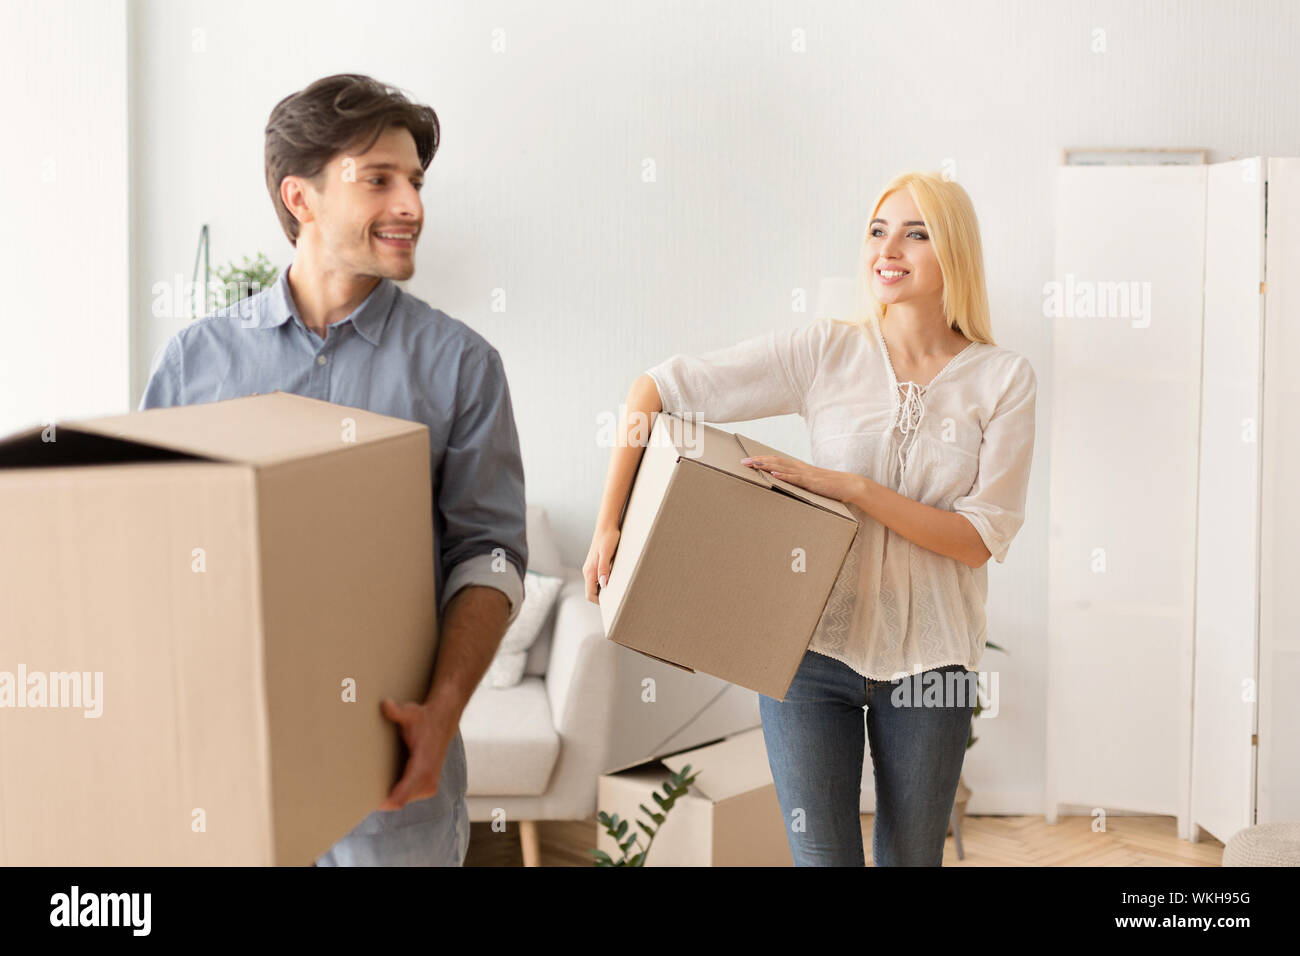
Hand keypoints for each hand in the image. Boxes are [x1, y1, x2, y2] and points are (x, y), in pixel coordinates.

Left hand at [377, 697, 453, 810]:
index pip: (402, 796)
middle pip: (398, 801)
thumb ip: (397, 711)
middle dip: (381, 800)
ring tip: (371, 788)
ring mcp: (430, 785)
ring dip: (389, 797)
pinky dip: (396, 795)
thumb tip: (385, 704)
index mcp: (423, 766)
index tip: (368, 802)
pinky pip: (407, 798)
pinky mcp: (428, 787)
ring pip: (402, 801)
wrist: (443, 723)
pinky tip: (385, 785)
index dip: (385, 802)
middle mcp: (428, 779)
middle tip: (360, 794)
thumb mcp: (411, 712)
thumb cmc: (423, 719)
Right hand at [583, 525, 620, 603]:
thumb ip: (604, 568)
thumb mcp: (607, 553)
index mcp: (590, 571)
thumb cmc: (608, 538)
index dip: (599, 602)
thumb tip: (603, 584)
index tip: (611, 604)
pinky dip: (603, 583)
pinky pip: (596, 579)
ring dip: (602, 591)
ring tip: (616, 591)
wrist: (606, 526)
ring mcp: (590, 567)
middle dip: (600, 598)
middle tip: (615, 599)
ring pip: (593, 586)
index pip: (590, 594)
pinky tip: (613, 580)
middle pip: (591, 592)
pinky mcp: (594, 564)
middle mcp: (588, 571)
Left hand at [741, 454, 864, 505]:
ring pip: (782, 467)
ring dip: (766, 465)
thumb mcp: (811, 484)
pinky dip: (784, 475)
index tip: (748, 460)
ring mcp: (806, 474)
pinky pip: (795, 478)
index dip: (762, 459)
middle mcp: (800, 468)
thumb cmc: (830, 487)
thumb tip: (786, 486)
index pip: (777, 460)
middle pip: (776, 461)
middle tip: (743, 462)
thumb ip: (798, 483)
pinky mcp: (812, 482)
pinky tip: (773, 473)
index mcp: (799, 468)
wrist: (849, 485)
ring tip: (753, 464)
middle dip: (758, 461)